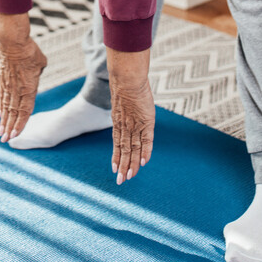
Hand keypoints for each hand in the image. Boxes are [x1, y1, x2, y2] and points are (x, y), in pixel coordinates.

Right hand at [0, 12, 47, 141]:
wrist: (12, 43)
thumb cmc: (30, 51)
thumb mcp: (41, 63)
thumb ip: (38, 73)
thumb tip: (36, 74)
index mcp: (29, 89)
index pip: (25, 111)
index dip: (21, 125)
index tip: (16, 135)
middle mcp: (17, 91)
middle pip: (14, 114)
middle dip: (10, 128)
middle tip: (6, 141)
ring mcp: (7, 87)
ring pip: (6, 108)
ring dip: (3, 121)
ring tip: (1, 133)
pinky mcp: (1, 80)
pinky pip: (1, 97)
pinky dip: (1, 107)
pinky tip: (0, 114)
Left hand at [108, 47, 153, 184]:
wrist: (128, 79)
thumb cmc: (126, 86)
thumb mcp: (121, 101)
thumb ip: (122, 111)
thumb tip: (121, 110)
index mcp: (118, 123)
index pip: (117, 144)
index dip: (116, 157)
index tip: (115, 169)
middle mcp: (125, 127)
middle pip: (124, 150)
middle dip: (122, 167)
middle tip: (121, 181)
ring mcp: (135, 126)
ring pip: (133, 149)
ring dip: (132, 164)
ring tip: (130, 177)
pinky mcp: (146, 123)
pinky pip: (146, 141)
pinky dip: (145, 152)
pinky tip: (144, 163)